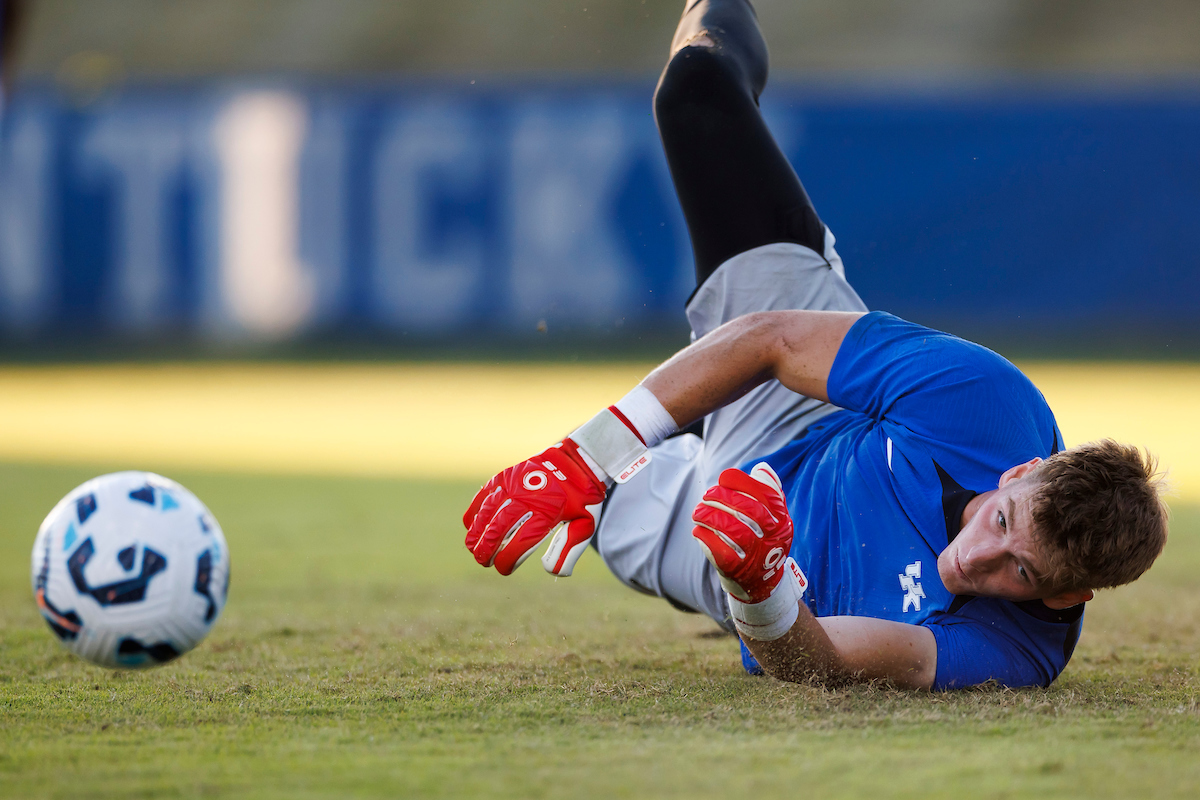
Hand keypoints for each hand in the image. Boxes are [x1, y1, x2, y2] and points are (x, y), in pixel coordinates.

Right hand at [463, 440, 606, 576]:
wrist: (577, 461)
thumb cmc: (581, 499)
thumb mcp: (585, 524)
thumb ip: (569, 549)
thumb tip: (550, 571)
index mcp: (548, 512)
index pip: (521, 541)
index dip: (507, 559)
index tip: (502, 569)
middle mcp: (526, 497)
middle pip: (499, 527)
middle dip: (486, 548)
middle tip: (483, 561)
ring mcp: (513, 484)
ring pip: (487, 511)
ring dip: (476, 532)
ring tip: (472, 548)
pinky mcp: (505, 475)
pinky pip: (483, 495)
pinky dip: (475, 510)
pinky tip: (470, 525)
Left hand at [691, 463, 793, 602]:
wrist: (760, 583)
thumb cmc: (763, 540)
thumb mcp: (773, 517)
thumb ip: (768, 491)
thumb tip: (760, 469)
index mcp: (780, 519)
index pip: (766, 494)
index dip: (742, 482)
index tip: (724, 478)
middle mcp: (773, 537)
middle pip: (749, 510)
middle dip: (722, 498)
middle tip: (706, 496)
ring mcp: (756, 555)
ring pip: (733, 530)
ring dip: (710, 517)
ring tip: (697, 512)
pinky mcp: (738, 570)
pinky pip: (721, 552)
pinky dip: (706, 538)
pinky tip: (698, 530)